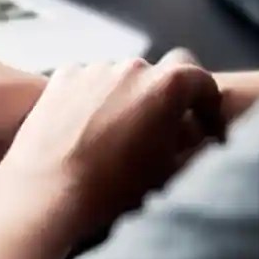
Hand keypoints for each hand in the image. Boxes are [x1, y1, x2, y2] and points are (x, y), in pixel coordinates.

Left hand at [0, 56, 224, 238]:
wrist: (49, 192)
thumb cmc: (116, 188)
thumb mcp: (171, 170)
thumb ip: (193, 144)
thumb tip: (201, 135)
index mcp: (169, 84)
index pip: (202, 82)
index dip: (209, 107)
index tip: (209, 131)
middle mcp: (133, 67)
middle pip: (161, 73)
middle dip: (168, 97)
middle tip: (163, 129)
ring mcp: (94, 68)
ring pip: (122, 77)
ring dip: (127, 97)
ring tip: (118, 134)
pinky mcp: (62, 76)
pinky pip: (89, 81)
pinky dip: (94, 97)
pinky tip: (87, 128)